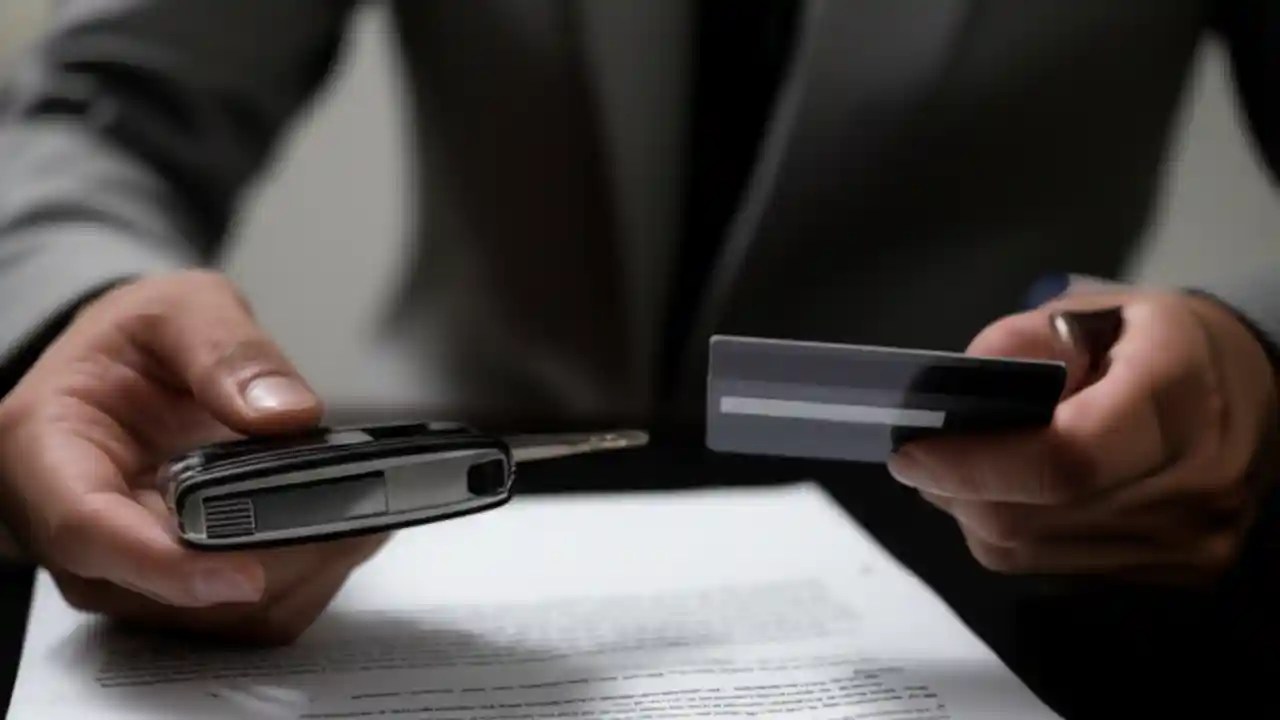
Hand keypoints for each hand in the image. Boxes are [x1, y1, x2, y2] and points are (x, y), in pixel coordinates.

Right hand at [0, 270, 386, 643]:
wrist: (126, 375)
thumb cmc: (134, 345)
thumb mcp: (177, 309)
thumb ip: (227, 351)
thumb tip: (285, 414)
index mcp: (47, 452)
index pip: (90, 531)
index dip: (169, 566)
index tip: (245, 574)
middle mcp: (75, 531)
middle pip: (164, 591)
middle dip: (269, 563)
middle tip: (352, 513)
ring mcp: (124, 572)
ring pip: (216, 619)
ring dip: (300, 575)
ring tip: (358, 514)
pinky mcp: (174, 591)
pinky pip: (244, 617)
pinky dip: (307, 580)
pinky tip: (340, 532)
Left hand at [889, 288, 1278, 582]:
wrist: (1261, 393)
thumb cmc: (1162, 343)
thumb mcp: (1096, 312)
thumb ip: (1021, 342)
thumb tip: (954, 393)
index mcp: (1173, 397)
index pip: (1062, 459)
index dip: (975, 464)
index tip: (910, 452)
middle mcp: (1192, 480)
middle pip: (1032, 517)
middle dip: (956, 491)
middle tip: (922, 460)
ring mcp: (1189, 539)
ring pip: (1033, 553)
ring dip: (975, 516)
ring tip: (961, 474)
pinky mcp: (1180, 572)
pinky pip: (1059, 569)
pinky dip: (1014, 536)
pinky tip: (1011, 498)